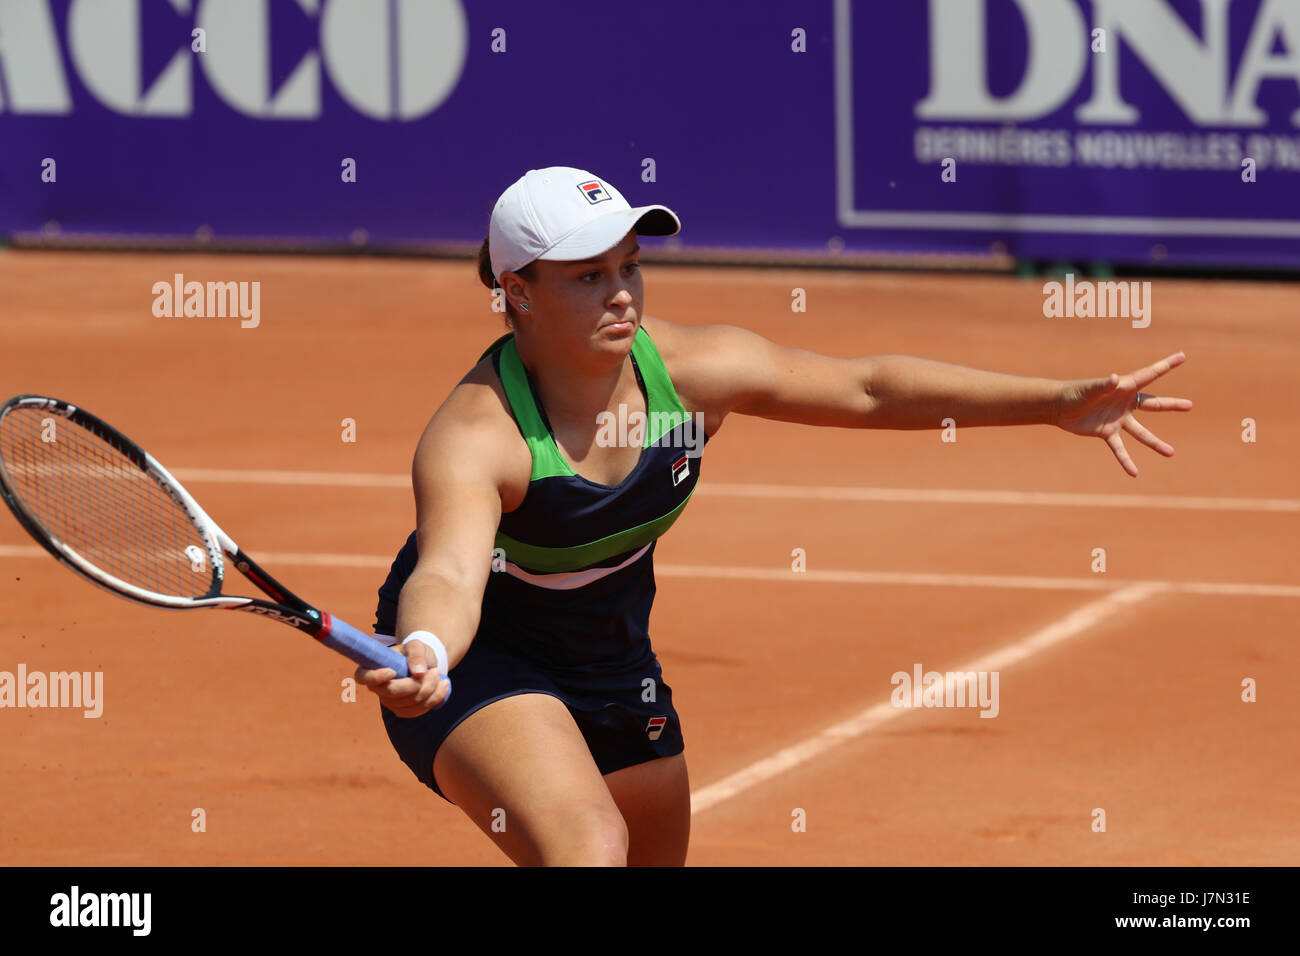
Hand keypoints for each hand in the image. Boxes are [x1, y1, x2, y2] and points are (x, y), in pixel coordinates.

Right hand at [356, 639, 450, 717]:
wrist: (425, 664)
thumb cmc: (415, 652)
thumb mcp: (417, 646)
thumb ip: (416, 655)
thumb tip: (418, 672)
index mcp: (373, 668)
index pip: (363, 677)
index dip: (375, 677)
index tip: (392, 671)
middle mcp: (377, 688)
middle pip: (392, 692)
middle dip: (417, 684)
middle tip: (434, 671)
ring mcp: (389, 701)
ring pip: (408, 703)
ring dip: (430, 690)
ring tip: (439, 675)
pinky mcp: (403, 710)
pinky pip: (417, 711)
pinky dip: (434, 699)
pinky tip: (443, 686)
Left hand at [1055, 352, 1192, 476]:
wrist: (1059, 407)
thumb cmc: (1075, 392)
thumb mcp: (1089, 389)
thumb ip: (1102, 384)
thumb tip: (1115, 379)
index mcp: (1124, 387)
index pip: (1149, 375)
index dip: (1166, 365)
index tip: (1182, 356)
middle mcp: (1125, 403)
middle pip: (1153, 404)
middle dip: (1171, 405)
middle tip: (1189, 405)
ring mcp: (1118, 419)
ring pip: (1141, 433)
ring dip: (1155, 443)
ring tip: (1171, 453)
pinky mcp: (1107, 432)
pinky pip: (1120, 448)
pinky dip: (1126, 460)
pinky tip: (1134, 473)